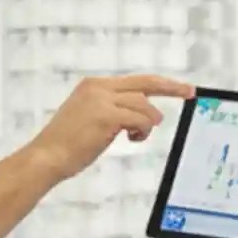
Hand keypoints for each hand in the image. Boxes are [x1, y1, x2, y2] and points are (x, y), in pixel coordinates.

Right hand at [25, 74, 195, 181]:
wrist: (47, 156)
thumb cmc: (66, 145)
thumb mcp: (89, 118)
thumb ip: (111, 110)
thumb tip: (138, 115)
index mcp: (93, 86)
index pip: (134, 80)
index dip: (160, 84)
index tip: (180, 87)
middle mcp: (98, 87)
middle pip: (145, 83)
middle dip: (171, 88)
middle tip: (190, 92)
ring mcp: (101, 100)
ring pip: (144, 106)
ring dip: (148, 123)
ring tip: (135, 136)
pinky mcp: (106, 116)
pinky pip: (139, 120)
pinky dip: (142, 130)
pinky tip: (131, 139)